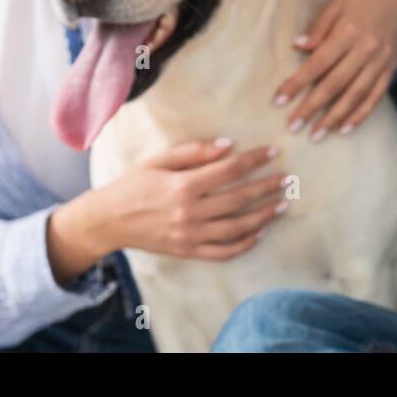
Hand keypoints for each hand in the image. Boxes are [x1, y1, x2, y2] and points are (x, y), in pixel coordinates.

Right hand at [47, 139, 286, 277]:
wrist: (108, 220)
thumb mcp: (158, 160)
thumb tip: (228, 144)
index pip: (229, 170)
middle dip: (267, 188)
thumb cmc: (133, 184)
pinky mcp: (188, 251)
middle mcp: (190, 213)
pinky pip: (223, 251)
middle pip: (239, 199)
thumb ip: (193, 152)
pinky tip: (259, 233)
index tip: (274, 152)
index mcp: (183, 186)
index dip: (254, 160)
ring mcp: (190, 235)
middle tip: (288, 180)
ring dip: (263, 216)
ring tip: (281, 205)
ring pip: (237, 228)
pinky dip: (244, 244)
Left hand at [272, 0, 396, 140]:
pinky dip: (360, 114)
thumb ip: (318, 29)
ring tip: (316, 135)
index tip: (279, 101)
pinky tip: (345, 129)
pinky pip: (376, 96)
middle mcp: (366, 49)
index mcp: (348, 31)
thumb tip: (297, 47)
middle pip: (336, 84)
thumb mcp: (335, 3)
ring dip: (335, 118)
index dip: (297, 83)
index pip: (318, 63)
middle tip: (293, 127)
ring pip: (356, 95)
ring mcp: (381, 60)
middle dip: (312, 108)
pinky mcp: (391, 67)